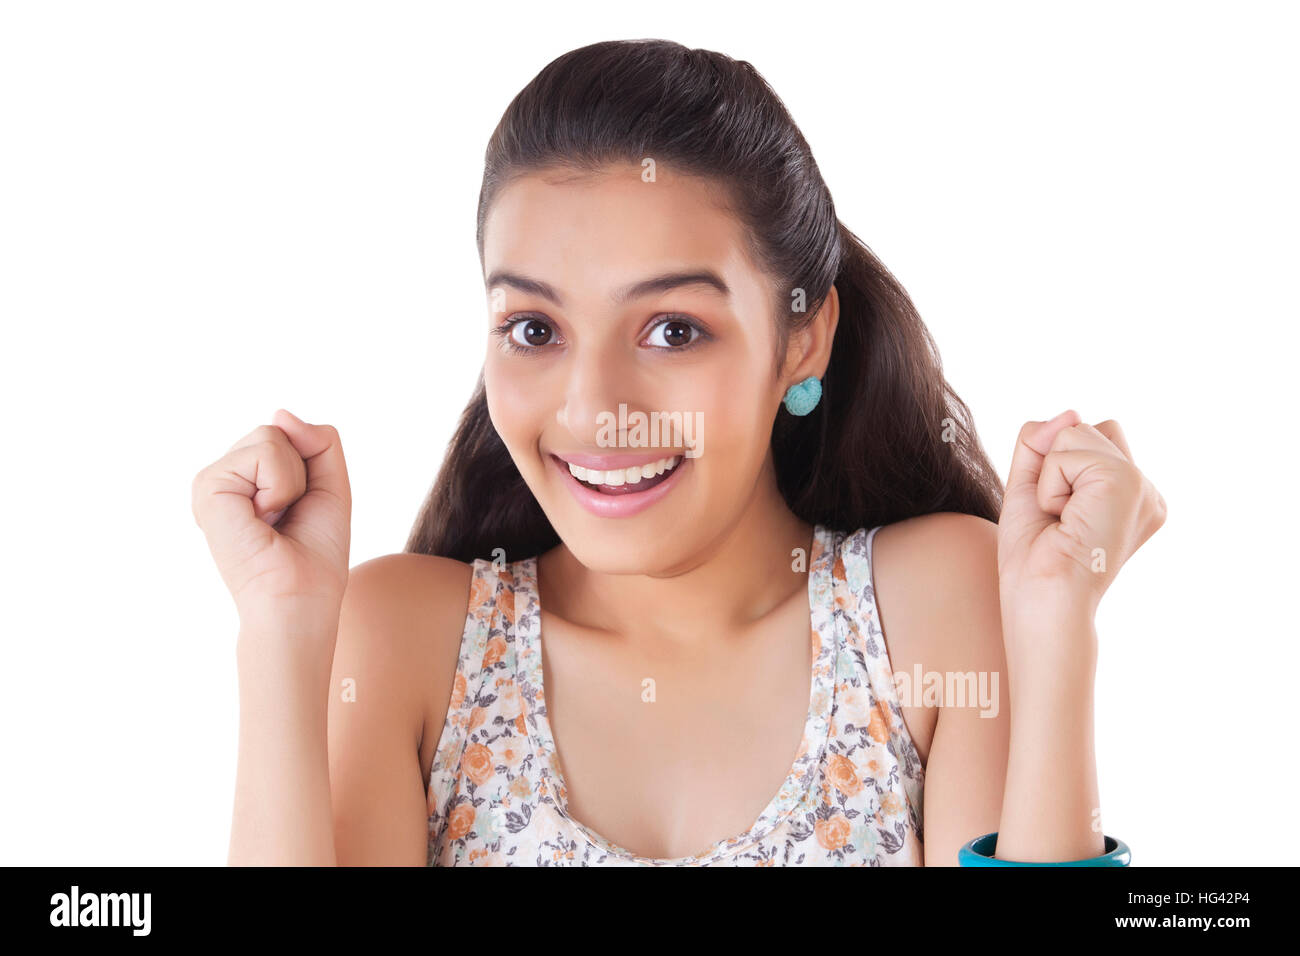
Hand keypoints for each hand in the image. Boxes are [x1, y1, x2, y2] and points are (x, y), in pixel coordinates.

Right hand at [191, 409, 352, 638]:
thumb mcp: (330, 485)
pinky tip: (262, 519)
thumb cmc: (315, 553)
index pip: (289, 433)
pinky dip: (281, 485)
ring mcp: (212, 480)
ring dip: (293, 480)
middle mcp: (226, 477)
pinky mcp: (207, 486)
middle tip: (287, 516)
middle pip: (280, 430)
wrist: (300, 597)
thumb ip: (318, 441)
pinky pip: (264, 451)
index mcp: (248, 478)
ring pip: (272, 435)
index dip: (311, 469)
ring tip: (274, 518)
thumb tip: (280, 413)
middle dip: (302, 471)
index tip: (299, 509)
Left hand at [997, 410, 1166, 631]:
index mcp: (1131, 495)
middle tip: (1060, 519)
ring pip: (1074, 432)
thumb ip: (1043, 444)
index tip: (1061, 517)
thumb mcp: (1031, 486)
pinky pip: (1064, 450)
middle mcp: (1146, 491)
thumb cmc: (1034, 558)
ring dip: (1049, 476)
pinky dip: (1049, 482)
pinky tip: (1064, 518)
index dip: (1056, 467)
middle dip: (1054, 466)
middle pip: (1084, 427)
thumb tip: (1070, 414)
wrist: (1042, 600)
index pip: (1087, 436)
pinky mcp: (1127, 482)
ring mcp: (1142, 486)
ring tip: (1063, 519)